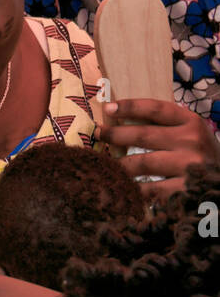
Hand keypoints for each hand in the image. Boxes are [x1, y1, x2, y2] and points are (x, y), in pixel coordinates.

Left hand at [95, 99, 219, 198]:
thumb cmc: (199, 157)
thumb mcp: (190, 134)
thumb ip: (165, 127)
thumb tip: (120, 119)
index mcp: (191, 122)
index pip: (156, 109)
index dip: (130, 106)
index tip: (108, 108)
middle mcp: (190, 141)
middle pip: (143, 135)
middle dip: (116, 134)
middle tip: (98, 134)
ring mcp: (187, 165)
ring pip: (142, 163)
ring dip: (118, 164)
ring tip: (103, 164)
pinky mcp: (183, 189)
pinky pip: (149, 190)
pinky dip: (132, 188)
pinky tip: (120, 188)